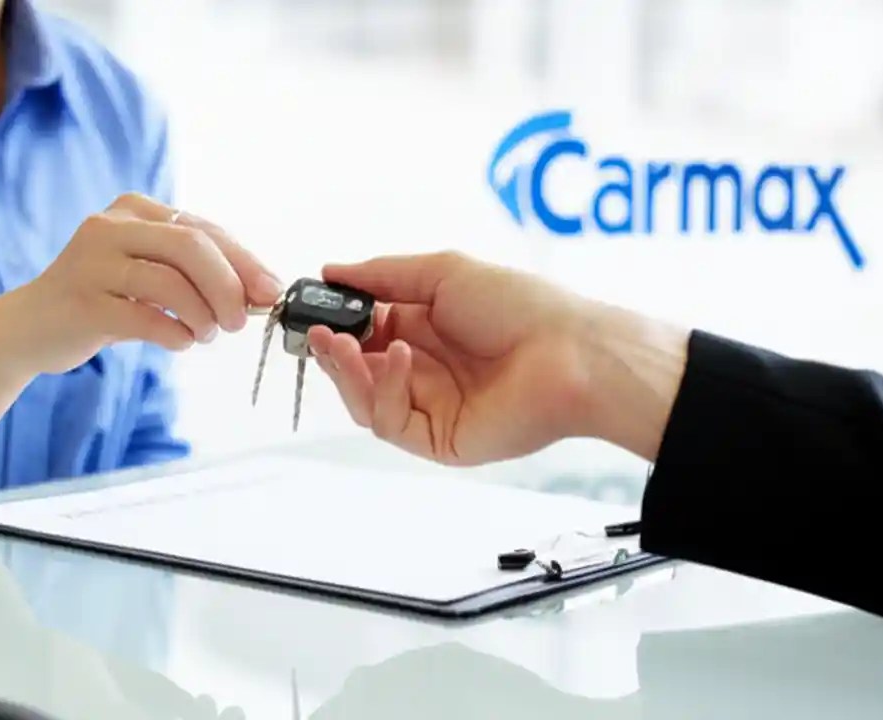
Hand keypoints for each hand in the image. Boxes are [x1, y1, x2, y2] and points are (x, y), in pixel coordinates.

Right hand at [5, 193, 282, 374]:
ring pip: (170, 283)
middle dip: (228, 288)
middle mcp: (110, 226)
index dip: (245, 262)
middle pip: (191, 247)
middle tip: (239, 321)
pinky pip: (146, 318)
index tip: (270, 293)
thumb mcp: (149, 273)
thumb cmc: (103, 301)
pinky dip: (175, 334)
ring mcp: (92, 262)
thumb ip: (197, 274)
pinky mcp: (82, 301)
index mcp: (134, 209)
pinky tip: (180, 342)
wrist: (30, 329)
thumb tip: (261, 292)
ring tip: (205, 334)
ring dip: (202, 316)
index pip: (204, 229)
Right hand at [307, 251, 688, 464]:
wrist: (571, 355)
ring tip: (341, 342)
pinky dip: (382, 388)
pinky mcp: (436, 439)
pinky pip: (388, 420)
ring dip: (346, 369)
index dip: (335, 322)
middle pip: (356, 369)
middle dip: (332, 350)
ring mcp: (428, 407)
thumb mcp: (443, 273)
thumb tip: (332, 271)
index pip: (363, 331)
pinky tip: (397, 356)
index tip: (311, 309)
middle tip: (315, 331)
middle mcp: (423, 369)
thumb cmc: (521, 307)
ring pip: (363, 398)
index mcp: (424, 328)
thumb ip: (383, 276)